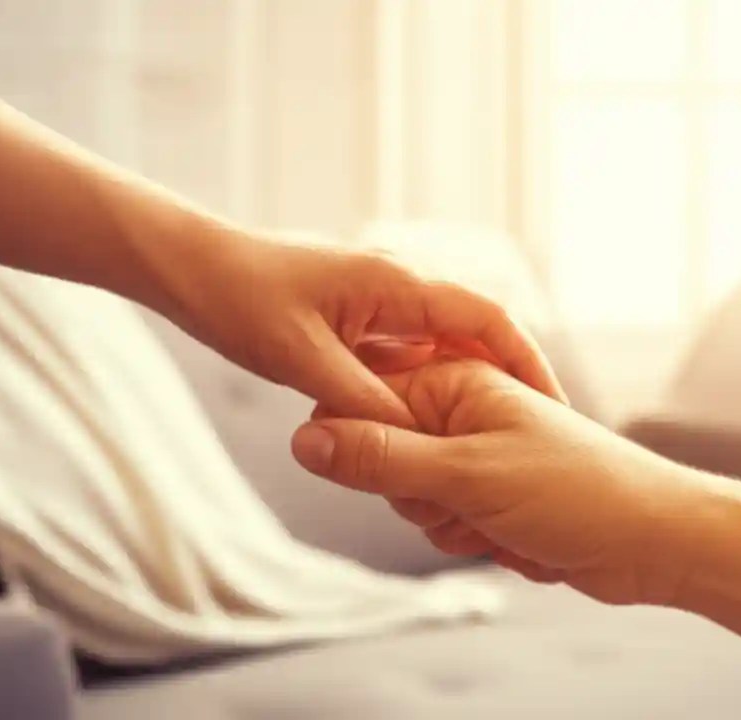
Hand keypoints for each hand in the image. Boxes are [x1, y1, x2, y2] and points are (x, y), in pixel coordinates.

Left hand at [156, 230, 564, 426]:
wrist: (188, 266)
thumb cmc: (239, 301)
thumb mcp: (303, 360)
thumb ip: (363, 402)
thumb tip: (415, 443)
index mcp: (398, 284)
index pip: (489, 319)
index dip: (527, 364)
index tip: (552, 408)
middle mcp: (398, 285)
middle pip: (473, 334)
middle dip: (505, 381)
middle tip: (530, 435)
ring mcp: (376, 300)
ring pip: (439, 347)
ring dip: (464, 387)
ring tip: (489, 439)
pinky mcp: (354, 316)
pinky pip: (405, 353)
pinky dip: (423, 386)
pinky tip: (424, 426)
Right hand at [290, 359, 704, 604]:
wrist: (653, 540)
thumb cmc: (576, 492)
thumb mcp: (466, 475)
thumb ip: (380, 458)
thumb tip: (303, 438)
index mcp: (456, 382)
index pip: (365, 401)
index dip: (368, 447)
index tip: (402, 474)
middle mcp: (462, 412)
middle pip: (382, 458)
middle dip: (417, 496)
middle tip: (466, 500)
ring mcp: (475, 457)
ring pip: (410, 499)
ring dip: (447, 525)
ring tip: (499, 522)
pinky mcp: (488, 496)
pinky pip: (442, 522)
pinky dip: (470, 540)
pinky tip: (511, 540)